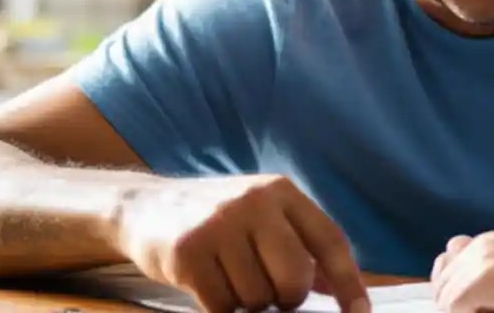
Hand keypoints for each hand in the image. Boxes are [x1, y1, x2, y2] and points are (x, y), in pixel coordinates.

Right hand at [113, 174, 368, 312]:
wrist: (145, 205)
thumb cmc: (217, 218)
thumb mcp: (262, 215)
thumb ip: (300, 243)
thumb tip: (336, 287)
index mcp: (280, 191)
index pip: (329, 240)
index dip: (348, 282)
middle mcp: (253, 202)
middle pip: (294, 279)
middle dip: (286, 297)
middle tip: (270, 292)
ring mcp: (218, 226)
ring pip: (257, 298)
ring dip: (248, 302)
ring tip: (231, 277)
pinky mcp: (187, 253)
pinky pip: (222, 306)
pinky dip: (220, 306)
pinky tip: (209, 284)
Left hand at [431, 232, 493, 311]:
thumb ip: (486, 276)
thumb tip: (453, 297)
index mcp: (486, 243)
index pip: (445, 266)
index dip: (456, 290)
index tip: (482, 303)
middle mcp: (478, 246)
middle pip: (440, 282)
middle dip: (457, 302)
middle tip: (492, 308)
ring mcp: (478, 260)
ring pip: (445, 297)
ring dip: (464, 310)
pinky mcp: (481, 279)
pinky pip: (454, 307)